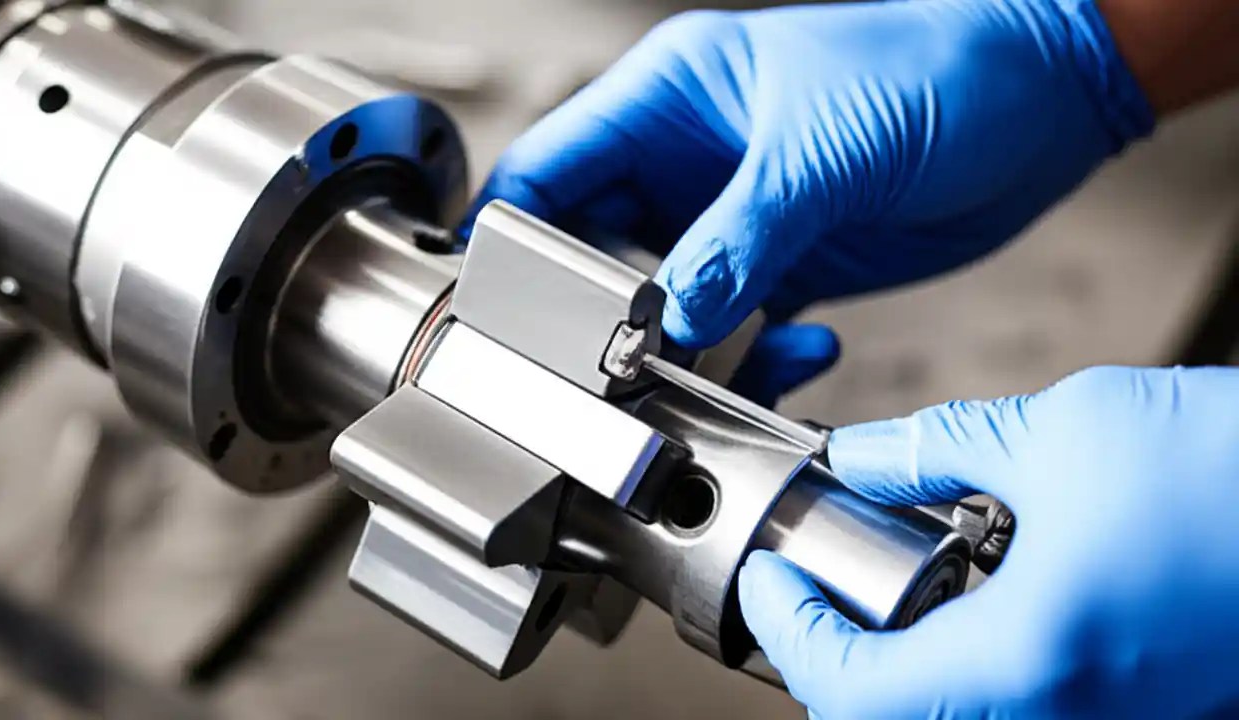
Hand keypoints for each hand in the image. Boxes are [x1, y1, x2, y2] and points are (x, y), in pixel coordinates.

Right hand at [467, 1, 1152, 352]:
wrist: (1045, 98)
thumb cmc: (938, 66)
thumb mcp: (821, 151)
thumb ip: (737, 239)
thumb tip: (670, 319)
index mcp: (669, 97)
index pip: (551, 167)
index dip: (518, 234)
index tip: (514, 306)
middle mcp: (686, 158)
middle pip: (591, 246)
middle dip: (598, 310)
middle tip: (617, 358)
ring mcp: (730, 215)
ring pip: (661, 301)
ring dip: (680, 347)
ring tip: (710, 369)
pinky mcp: (781, 262)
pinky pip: (734, 329)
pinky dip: (753, 359)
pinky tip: (802, 346)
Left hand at [740, 366, 1238, 718]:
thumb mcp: (1066, 432)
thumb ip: (939, 448)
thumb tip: (864, 454)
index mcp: (1029, 661)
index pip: (851, 689)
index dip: (788, 632)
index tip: (767, 576)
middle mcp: (1063, 715)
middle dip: (830, 659)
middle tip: (807, 586)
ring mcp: (1103, 718)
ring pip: (948, 717)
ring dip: (893, 665)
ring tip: (876, 585)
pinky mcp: (1134, 705)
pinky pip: (1010, 704)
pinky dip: (959, 664)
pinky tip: (965, 595)